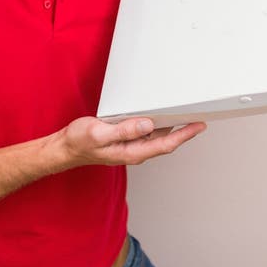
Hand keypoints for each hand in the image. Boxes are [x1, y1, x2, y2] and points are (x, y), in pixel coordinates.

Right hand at [57, 115, 206, 167]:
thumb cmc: (80, 142)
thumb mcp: (99, 133)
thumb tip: (147, 124)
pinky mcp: (126, 139)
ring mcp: (131, 145)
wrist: (66, 147)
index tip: (199, 125)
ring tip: (188, 113)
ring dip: (173, 126)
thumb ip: (123, 130)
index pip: (165, 144)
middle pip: (166, 140)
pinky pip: (148, 131)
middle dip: (185, 130)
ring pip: (158, 136)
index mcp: (132, 152)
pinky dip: (159, 123)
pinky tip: (162, 115)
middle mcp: (135, 150)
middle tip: (200, 116)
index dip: (185, 135)